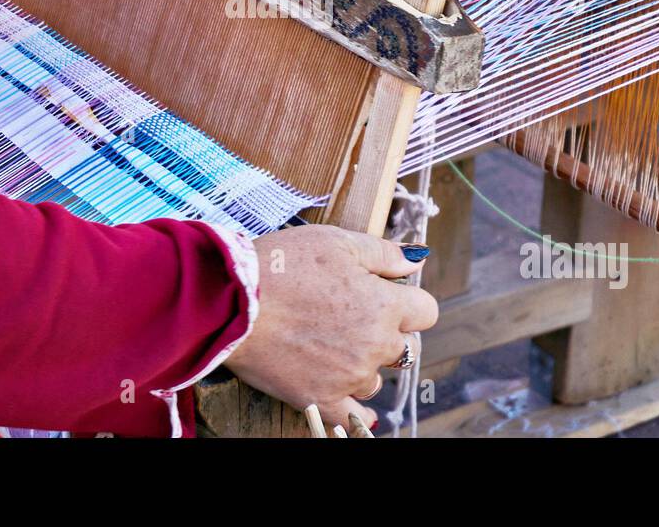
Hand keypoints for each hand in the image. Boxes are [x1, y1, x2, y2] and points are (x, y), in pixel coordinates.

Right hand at [223, 224, 438, 430]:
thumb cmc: (282, 265)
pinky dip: (358, 411)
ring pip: (376, 378)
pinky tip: (354, 400)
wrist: (233, 301)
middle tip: (351, 316)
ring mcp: (350, 376)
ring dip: (364, 364)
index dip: (407, 301)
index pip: (426, 311)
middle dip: (386, 331)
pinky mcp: (321, 398)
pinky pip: (354, 416)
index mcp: (385, 305)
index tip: (385, 294)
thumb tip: (416, 261)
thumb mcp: (336, 242)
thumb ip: (383, 254)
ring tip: (332, 345)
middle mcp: (375, 345)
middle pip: (404, 346)